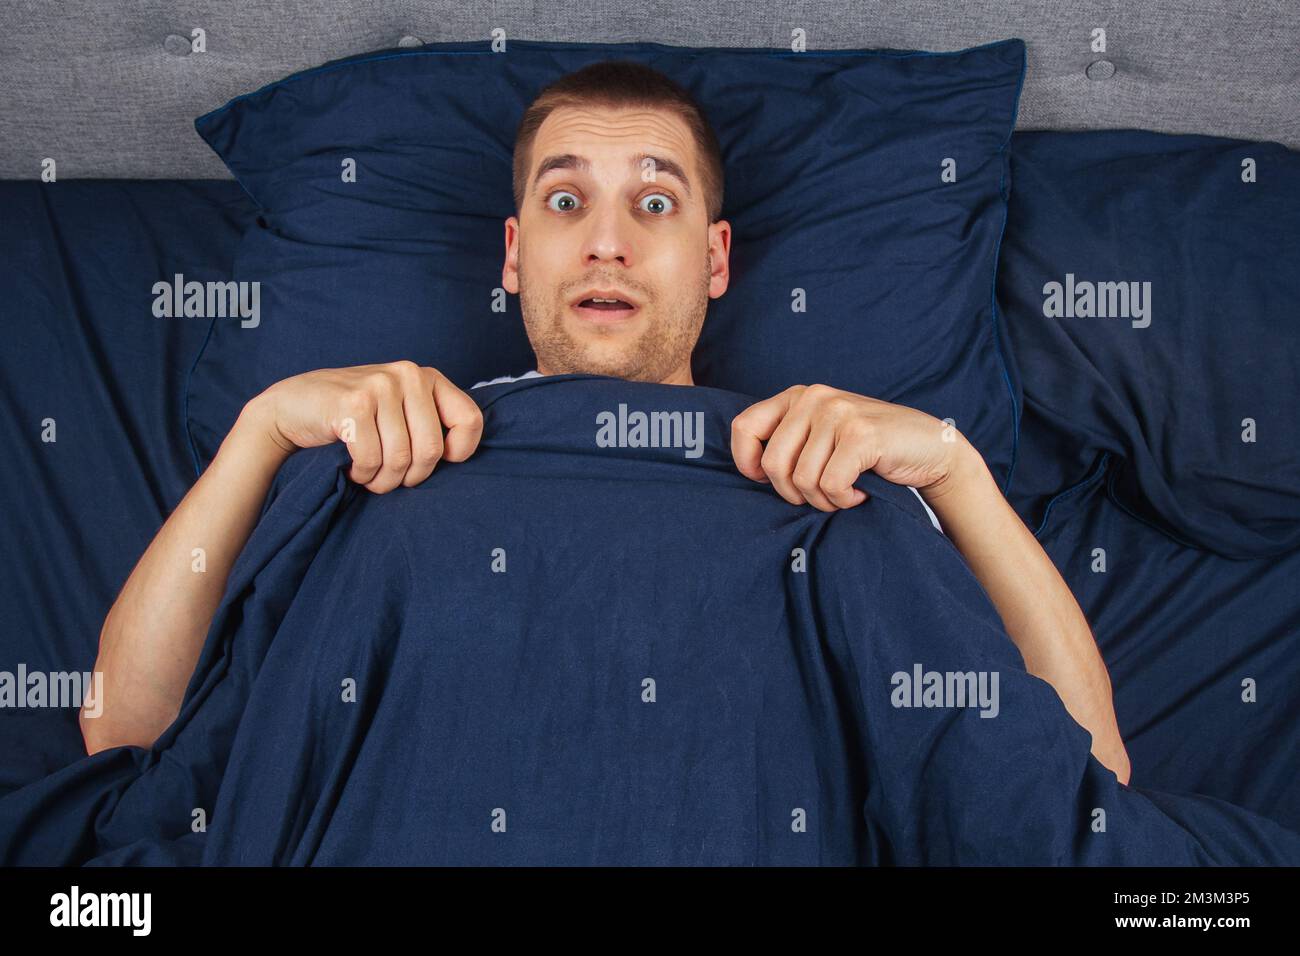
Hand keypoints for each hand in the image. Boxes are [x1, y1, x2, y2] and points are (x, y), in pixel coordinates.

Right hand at [244, 361, 483, 492]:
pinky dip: (362, 474)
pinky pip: (371, 459)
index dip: (459, 453)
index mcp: (427, 377)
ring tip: (371, 477)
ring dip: (383, 480)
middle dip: (411, 477)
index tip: (437, 463)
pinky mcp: (352, 403)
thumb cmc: (353, 416)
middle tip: (392, 479)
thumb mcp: (399, 409)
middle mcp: (408, 374)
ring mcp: (380, 386)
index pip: (470, 420)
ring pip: (400, 459)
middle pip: (431, 450)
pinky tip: (353, 468)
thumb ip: (430, 422)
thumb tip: (460, 456)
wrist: (292, 406)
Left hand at [730, 384, 975, 510]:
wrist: (931, 448)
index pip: (744, 428)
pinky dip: (844, 499)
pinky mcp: (860, 434)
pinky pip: (830, 485)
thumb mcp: (822, 437)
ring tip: (845, 491)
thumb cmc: (870, 451)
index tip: (769, 481)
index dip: (749, 464)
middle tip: (822, 494)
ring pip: (803, 480)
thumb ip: (788, 442)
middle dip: (794, 493)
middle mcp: (814, 397)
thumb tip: (748, 470)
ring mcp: (838, 412)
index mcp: (797, 396)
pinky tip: (861, 490)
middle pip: (773, 464)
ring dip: (824, 500)